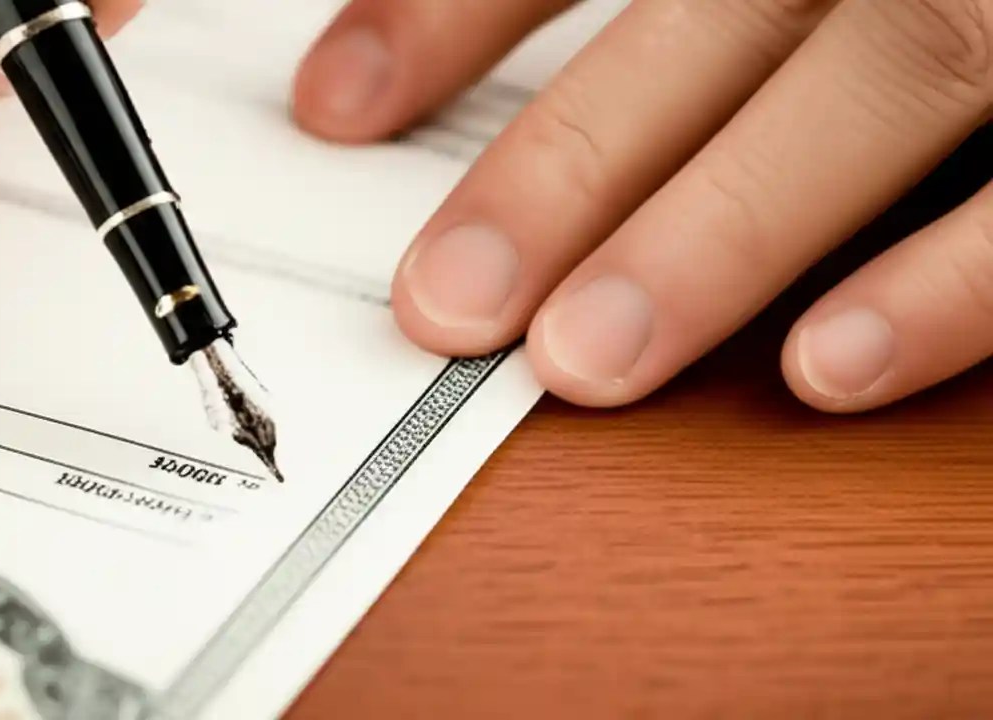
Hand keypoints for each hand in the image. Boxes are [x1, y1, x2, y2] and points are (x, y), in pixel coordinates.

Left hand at [292, 0, 991, 412]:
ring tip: (587, 360)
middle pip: (704, 22)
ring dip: (715, 237)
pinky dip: (952, 285)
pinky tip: (829, 367)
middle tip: (444, 303)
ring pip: (867, 94)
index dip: (449, 15)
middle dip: (565, 163)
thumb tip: (420, 39)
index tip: (335, 105)